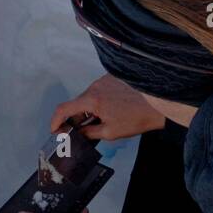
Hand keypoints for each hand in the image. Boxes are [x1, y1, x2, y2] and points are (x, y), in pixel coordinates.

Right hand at [51, 74, 165, 141]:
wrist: (158, 105)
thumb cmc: (137, 118)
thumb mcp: (109, 132)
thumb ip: (88, 133)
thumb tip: (77, 134)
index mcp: (92, 100)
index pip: (64, 108)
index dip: (55, 120)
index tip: (55, 129)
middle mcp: (96, 86)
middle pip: (76, 103)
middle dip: (75, 117)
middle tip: (78, 131)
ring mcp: (104, 80)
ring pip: (88, 97)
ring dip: (88, 109)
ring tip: (101, 121)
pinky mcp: (112, 78)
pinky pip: (99, 90)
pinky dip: (99, 101)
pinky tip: (110, 110)